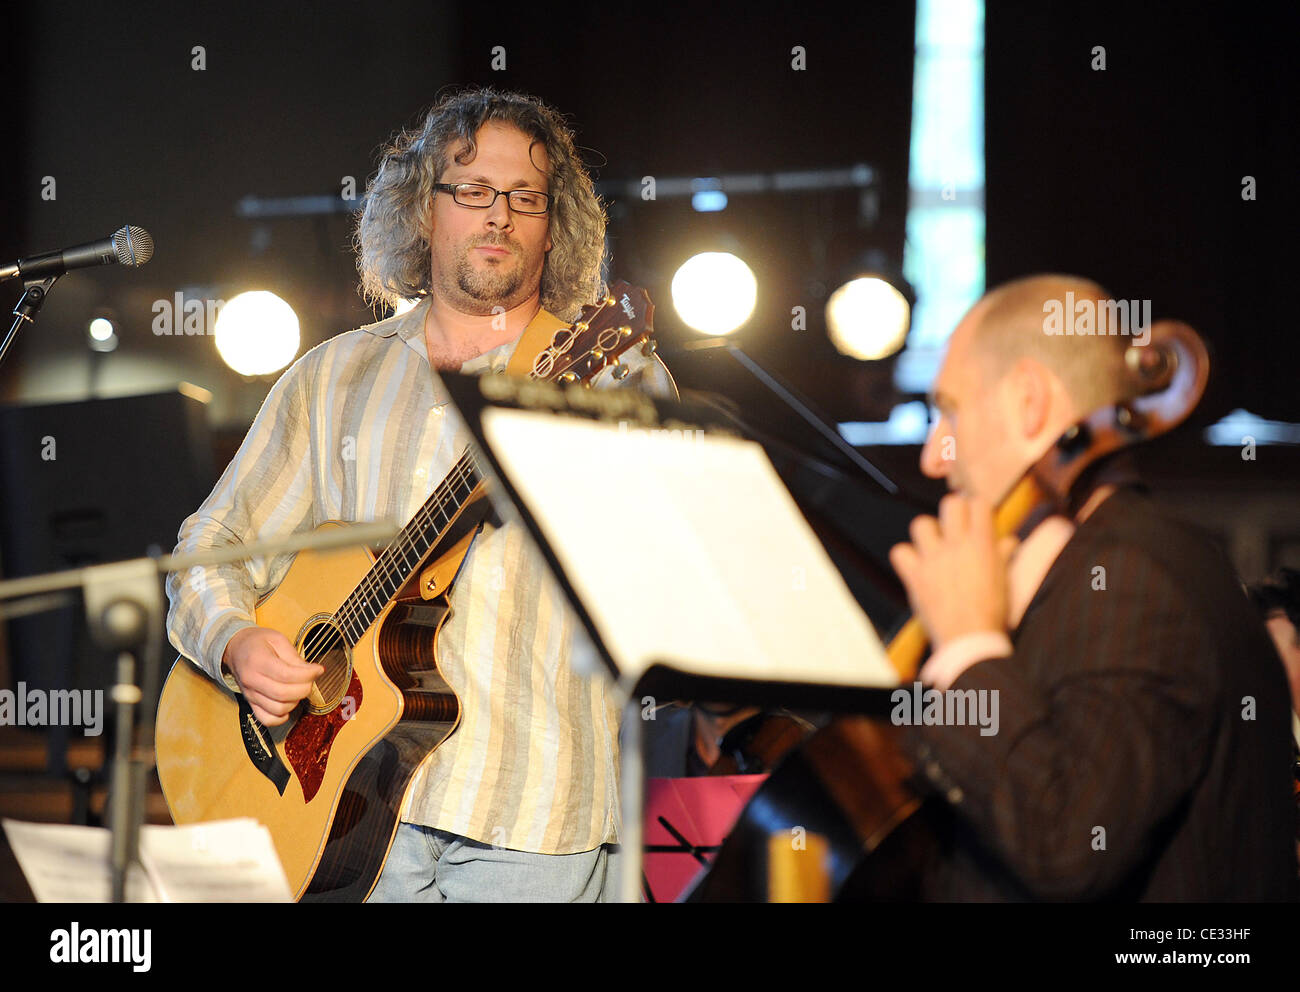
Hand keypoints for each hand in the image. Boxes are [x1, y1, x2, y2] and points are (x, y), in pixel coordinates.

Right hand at [221, 626, 324, 725]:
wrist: (236, 649)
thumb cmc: (257, 642)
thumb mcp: (278, 639)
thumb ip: (294, 657)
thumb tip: (311, 671)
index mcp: (257, 660)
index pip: (286, 674)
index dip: (308, 675)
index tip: (319, 670)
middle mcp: (251, 680)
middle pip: (283, 694)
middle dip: (305, 688)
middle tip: (311, 679)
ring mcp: (250, 694)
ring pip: (278, 709)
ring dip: (296, 701)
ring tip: (298, 688)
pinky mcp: (251, 704)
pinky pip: (267, 719)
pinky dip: (282, 716)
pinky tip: (289, 703)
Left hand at [888, 494, 1017, 650]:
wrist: (969, 639)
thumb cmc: (992, 612)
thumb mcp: (1005, 581)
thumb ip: (1004, 556)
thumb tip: (1009, 541)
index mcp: (983, 544)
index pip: (978, 503)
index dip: (977, 507)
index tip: (976, 516)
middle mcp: (956, 546)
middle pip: (950, 503)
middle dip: (954, 511)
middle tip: (956, 526)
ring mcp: (933, 559)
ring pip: (920, 523)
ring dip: (927, 532)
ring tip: (934, 546)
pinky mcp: (915, 576)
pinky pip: (900, 552)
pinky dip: (906, 557)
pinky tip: (916, 565)